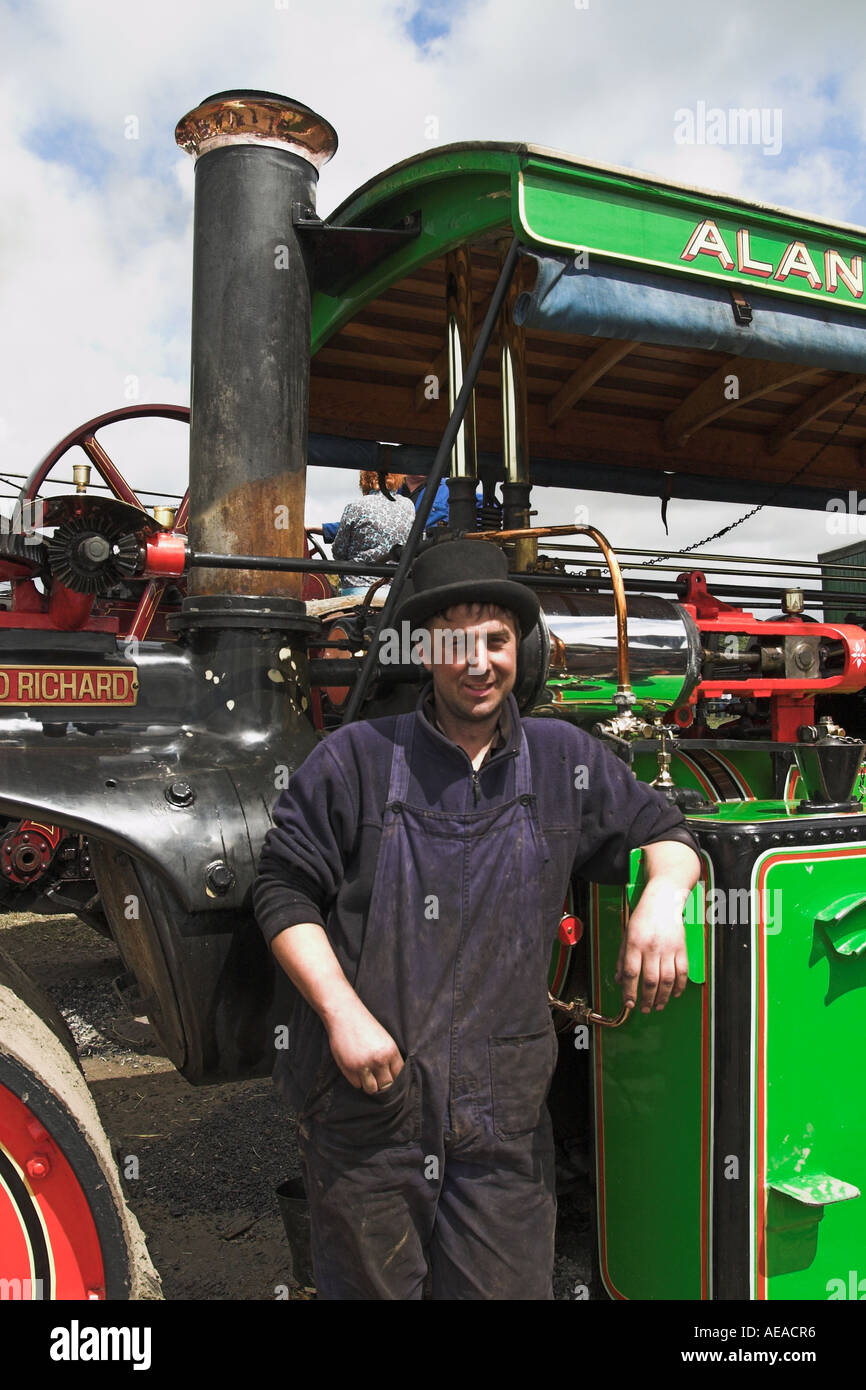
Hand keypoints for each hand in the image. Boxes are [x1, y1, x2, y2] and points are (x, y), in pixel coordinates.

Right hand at [326, 996, 403, 1092]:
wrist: (345, 1015)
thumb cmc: (365, 1026)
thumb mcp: (384, 1039)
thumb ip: (389, 1058)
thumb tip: (393, 1079)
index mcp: (391, 1051)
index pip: (399, 1076)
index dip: (395, 1080)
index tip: (390, 1080)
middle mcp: (379, 1060)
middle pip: (387, 1086)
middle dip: (382, 1084)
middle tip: (377, 1079)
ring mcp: (364, 1065)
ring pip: (372, 1089)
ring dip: (369, 1085)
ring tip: (366, 1075)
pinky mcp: (349, 1068)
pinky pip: (357, 1085)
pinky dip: (356, 1081)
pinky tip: (355, 1069)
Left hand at [615, 879, 689, 1013]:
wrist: (664, 900)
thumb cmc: (643, 917)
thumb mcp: (626, 935)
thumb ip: (622, 958)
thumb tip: (619, 980)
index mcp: (634, 943)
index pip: (630, 973)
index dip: (629, 992)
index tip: (629, 1003)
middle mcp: (651, 947)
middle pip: (649, 981)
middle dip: (646, 1000)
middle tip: (644, 1009)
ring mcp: (668, 948)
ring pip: (667, 980)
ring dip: (663, 997)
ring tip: (658, 1006)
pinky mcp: (682, 948)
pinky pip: (682, 972)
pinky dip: (679, 986)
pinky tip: (674, 994)